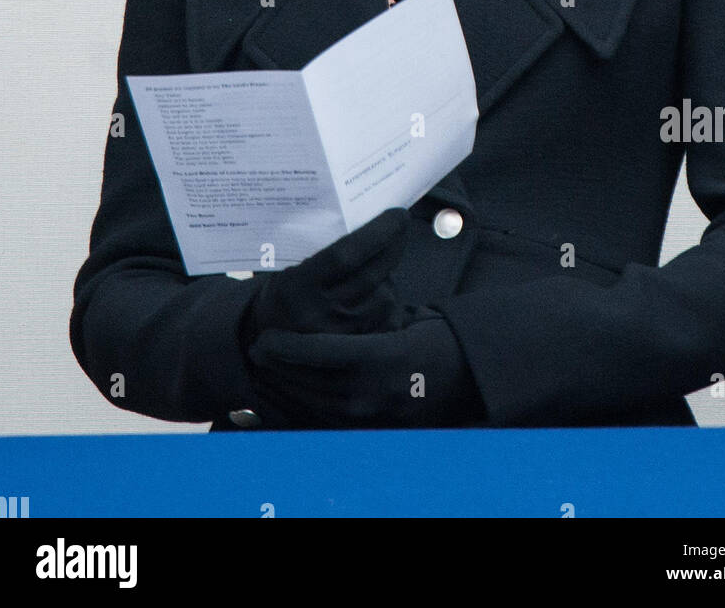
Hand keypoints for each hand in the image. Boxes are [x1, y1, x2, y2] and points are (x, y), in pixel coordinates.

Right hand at [243, 208, 409, 345]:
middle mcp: (320, 314)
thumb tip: (360, 213)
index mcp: (297, 287)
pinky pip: (387, 317)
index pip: (346, 254)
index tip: (396, 213)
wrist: (265, 342)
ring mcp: (340, 336)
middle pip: (372, 273)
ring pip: (385, 294)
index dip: (377, 232)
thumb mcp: (285, 267)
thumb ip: (317, 248)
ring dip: (390, 272)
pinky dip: (388, 297)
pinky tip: (379, 288)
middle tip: (401, 224)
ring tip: (379, 260)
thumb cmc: (281, 293)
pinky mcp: (356, 351)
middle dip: (394, 244)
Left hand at [247, 305, 485, 427]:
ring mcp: (371, 417)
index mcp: (381, 360)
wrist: (468, 379)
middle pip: (309, 383)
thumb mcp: (408, 319)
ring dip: (285, 389)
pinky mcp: (371, 429)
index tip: (264, 338)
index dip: (287, 348)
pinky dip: (302, 407)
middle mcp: (372, 393)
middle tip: (256, 351)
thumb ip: (373, 313)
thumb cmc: (439, 340)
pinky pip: (326, 421)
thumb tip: (339, 295)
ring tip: (266, 371)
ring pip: (313, 405)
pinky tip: (289, 394)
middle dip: (278, 368)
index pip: (321, 354)